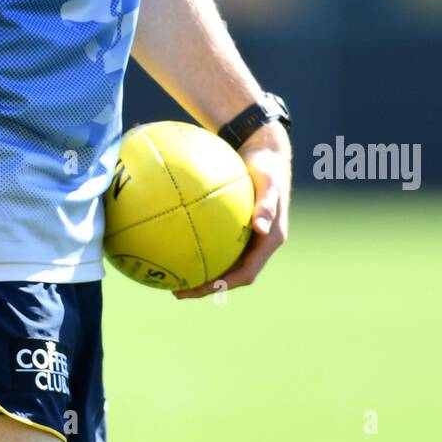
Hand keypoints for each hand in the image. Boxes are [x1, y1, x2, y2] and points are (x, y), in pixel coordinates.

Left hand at [174, 121, 290, 298]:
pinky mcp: (237, 225)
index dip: (224, 285)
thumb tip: (262, 228)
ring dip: (201, 270)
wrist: (267, 151)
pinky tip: (174, 238)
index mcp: (270, 240)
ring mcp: (248, 235)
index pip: (246, 273)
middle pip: (231, 274)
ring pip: (223, 260)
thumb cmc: (268, 165)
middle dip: (206, 285)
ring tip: (172, 273)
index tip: (201, 289)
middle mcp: (258, 243)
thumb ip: (267, 204)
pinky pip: (216, 239)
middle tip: (178, 290)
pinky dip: (198, 244)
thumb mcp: (269, 182)